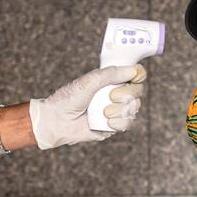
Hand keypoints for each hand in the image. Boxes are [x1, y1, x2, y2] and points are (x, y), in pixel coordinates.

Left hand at [29, 64, 146, 149]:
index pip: (133, 74)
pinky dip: (119, 122)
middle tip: (110, 96)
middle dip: (127, 94)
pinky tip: (107, 121)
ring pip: (134, 108)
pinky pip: (128, 123)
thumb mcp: (90, 81)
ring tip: (103, 111)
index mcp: (110, 80)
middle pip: (137, 91)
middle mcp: (115, 95)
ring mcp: (115, 110)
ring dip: (120, 109)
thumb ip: (111, 74)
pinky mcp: (113, 126)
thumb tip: (132, 70)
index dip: (138, 74)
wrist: (57, 121)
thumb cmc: (69, 98)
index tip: (135, 76)